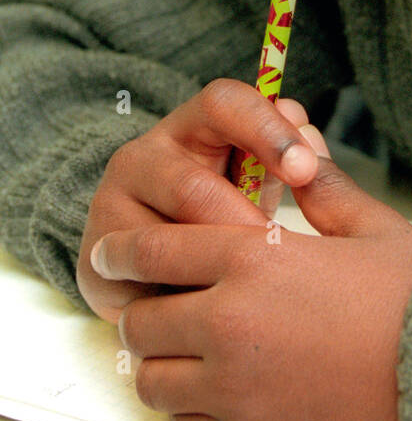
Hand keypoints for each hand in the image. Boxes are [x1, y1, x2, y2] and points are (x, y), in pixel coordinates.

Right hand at [77, 79, 327, 322]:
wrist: (160, 261)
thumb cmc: (229, 208)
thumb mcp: (263, 176)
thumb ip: (291, 153)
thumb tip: (306, 131)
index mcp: (192, 124)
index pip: (223, 103)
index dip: (266, 130)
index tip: (306, 171)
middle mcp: (143, 156)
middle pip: (193, 187)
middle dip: (242, 226)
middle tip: (280, 256)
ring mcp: (112, 204)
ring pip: (165, 243)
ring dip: (209, 271)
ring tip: (250, 293)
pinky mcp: (96, 257)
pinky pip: (142, 284)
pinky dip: (182, 304)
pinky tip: (212, 317)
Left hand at [91, 157, 411, 420]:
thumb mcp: (372, 228)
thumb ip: (325, 190)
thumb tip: (304, 159)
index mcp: (255, 259)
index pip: (157, 249)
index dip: (124, 249)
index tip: (112, 253)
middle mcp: (230, 322)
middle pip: (142, 317)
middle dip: (146, 308)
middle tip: (162, 308)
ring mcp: (233, 387)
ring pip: (152, 377)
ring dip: (163, 362)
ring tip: (188, 354)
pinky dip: (190, 409)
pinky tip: (218, 394)